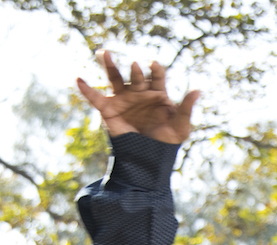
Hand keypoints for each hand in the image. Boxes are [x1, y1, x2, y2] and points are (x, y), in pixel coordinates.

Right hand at [76, 51, 200, 143]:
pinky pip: (95, 98)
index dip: (155, 71)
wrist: (149, 160)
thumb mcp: (181, 126)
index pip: (156, 77)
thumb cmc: (168, 141)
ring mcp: (123, 100)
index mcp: (156, 93)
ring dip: (109, 66)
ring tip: (105, 52)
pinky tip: (78, 79)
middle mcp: (138, 93)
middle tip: (135, 66)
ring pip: (114, 79)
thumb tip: (198, 90)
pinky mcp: (109, 110)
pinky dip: (86, 89)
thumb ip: (187, 108)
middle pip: (135, 76)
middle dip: (135, 72)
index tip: (154, 65)